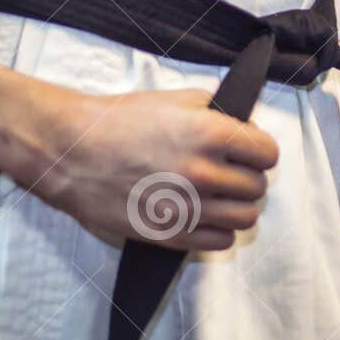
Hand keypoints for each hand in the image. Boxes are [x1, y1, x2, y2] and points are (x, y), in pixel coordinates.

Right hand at [19, 87, 279, 251]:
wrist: (71, 152)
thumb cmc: (117, 121)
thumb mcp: (172, 98)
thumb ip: (215, 109)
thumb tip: (241, 123)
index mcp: (210, 134)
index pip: (267, 153)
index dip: (260, 151)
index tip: (251, 152)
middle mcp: (204, 173)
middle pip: (257, 188)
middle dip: (247, 178)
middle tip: (230, 173)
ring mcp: (188, 207)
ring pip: (245, 218)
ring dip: (238, 207)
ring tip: (221, 197)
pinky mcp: (170, 234)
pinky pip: (220, 242)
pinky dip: (219, 230)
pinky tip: (205, 216)